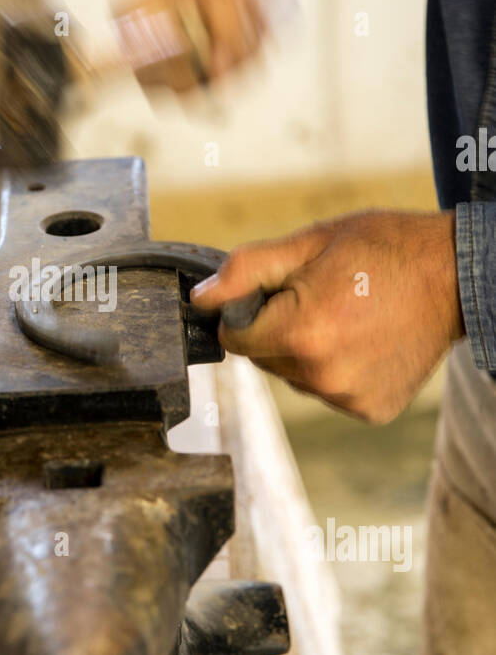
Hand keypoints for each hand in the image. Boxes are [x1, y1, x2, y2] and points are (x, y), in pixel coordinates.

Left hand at [190, 210, 463, 422]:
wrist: (455, 277)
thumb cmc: (381, 249)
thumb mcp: (309, 244)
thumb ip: (246, 271)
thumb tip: (199, 299)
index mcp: (300, 333)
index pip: (234, 338)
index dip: (248, 311)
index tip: (280, 291)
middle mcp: (320, 376)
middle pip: (263, 360)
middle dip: (277, 330)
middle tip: (321, 297)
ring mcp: (347, 398)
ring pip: (295, 377)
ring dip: (306, 352)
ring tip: (347, 317)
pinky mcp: (369, 410)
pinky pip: (328, 391)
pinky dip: (337, 369)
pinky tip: (365, 341)